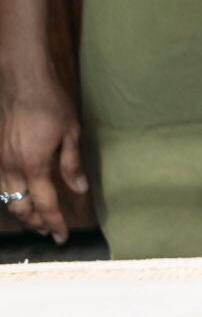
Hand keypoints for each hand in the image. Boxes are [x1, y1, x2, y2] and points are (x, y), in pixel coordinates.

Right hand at [0, 74, 86, 244]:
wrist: (21, 80)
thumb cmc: (50, 103)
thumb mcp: (70, 132)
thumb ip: (71, 164)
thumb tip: (79, 189)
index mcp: (34, 165)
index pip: (45, 204)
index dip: (55, 223)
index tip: (62, 236)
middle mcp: (11, 168)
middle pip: (20, 207)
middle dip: (36, 222)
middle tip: (50, 230)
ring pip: (5, 198)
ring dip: (21, 211)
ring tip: (36, 219)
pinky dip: (8, 196)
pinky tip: (18, 197)